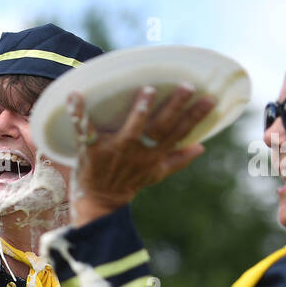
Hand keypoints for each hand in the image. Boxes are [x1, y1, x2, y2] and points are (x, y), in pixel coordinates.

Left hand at [68, 84, 215, 222]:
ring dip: (140, 111)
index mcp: (154, 155)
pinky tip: (75, 95)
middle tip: (187, 86)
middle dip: (174, 107)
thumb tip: (201, 147)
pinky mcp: (90, 150)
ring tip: (148, 90)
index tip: (210, 99)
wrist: (99, 200)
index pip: (179, 133)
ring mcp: (114, 150)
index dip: (195, 117)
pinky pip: (84, 131)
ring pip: (130, 130)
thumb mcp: (157, 173)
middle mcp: (137, 152)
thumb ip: (178, 159)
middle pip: (160, 128)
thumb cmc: (129, 180)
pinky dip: (79, 114)